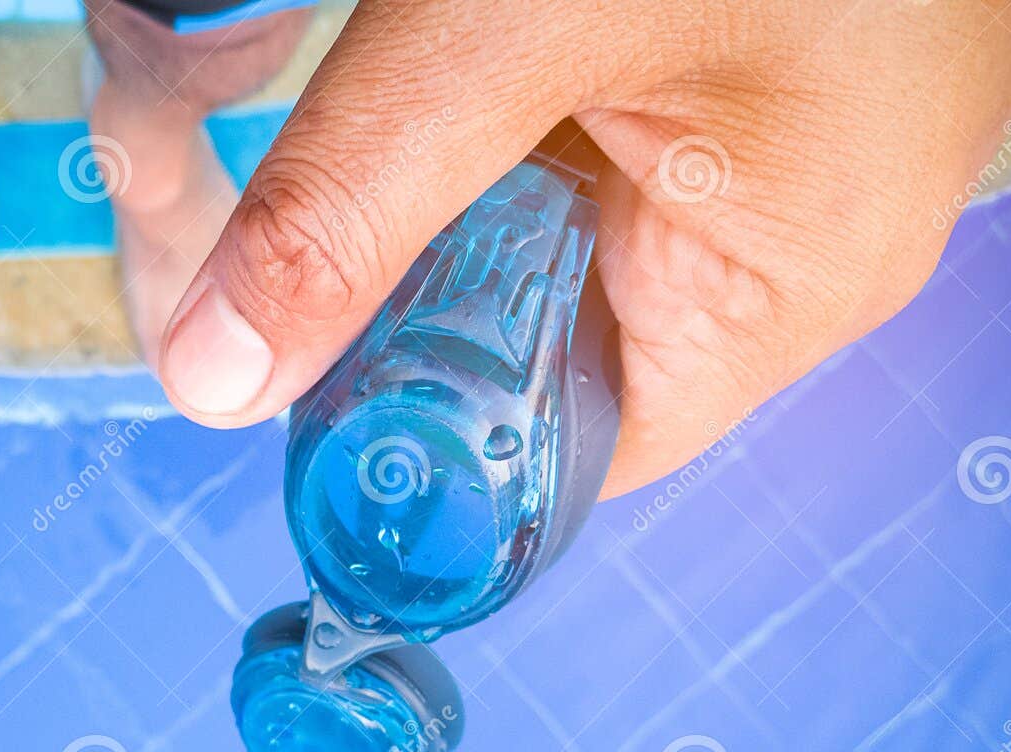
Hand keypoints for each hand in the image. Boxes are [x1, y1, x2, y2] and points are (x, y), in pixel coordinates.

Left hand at [155, 0, 1010, 497]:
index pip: (571, 450)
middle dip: (422, 293)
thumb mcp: (514, 29)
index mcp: (781, 285)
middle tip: (302, 237)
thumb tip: (215, 375)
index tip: (302, 392)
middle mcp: (795, 239)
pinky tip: (446, 68)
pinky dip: (497, 121)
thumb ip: (357, 202)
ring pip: (561, 236)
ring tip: (386, 123)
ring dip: (452, 193)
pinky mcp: (742, 68)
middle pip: (554, 342)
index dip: (433, 435)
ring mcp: (779, 145)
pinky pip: (589, 144)